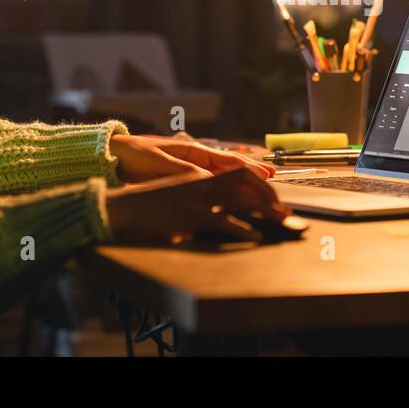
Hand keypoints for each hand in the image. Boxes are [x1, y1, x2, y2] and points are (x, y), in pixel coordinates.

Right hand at [103, 168, 289, 244]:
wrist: (123, 207)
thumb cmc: (148, 202)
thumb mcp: (176, 190)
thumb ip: (198, 192)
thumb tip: (215, 200)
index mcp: (198, 175)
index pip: (236, 171)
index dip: (258, 181)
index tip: (273, 192)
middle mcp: (201, 183)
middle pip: (244, 182)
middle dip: (268, 195)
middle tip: (284, 210)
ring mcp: (197, 200)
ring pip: (240, 199)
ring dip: (263, 209)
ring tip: (279, 219)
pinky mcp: (190, 217)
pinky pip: (223, 222)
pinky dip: (242, 229)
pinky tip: (254, 235)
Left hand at [108, 134, 276, 182]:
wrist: (113, 155)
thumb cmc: (135, 155)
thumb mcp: (158, 162)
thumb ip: (183, 171)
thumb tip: (208, 180)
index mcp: (193, 151)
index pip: (228, 161)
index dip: (249, 169)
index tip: (267, 176)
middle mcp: (197, 159)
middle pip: (232, 168)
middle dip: (254, 176)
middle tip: (274, 185)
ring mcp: (192, 169)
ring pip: (224, 177)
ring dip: (244, 184)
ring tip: (264, 190)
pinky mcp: (183, 181)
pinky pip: (210, 185)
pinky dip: (226, 190)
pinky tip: (236, 198)